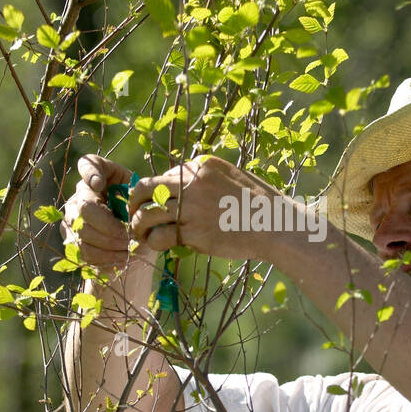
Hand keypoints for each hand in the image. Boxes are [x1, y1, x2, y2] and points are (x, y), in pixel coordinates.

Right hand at [60, 154, 153, 272]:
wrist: (137, 240)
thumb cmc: (141, 213)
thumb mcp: (145, 200)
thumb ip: (138, 199)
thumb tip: (129, 211)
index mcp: (100, 177)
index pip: (88, 165)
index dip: (90, 173)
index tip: (99, 184)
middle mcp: (80, 195)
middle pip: (85, 208)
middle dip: (109, 226)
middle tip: (129, 236)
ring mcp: (72, 218)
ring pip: (83, 233)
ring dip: (109, 244)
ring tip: (129, 248)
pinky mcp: (72, 240)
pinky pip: (84, 251)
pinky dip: (105, 257)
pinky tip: (122, 257)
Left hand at [126, 155, 280, 260]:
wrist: (276, 226)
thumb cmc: (260, 205)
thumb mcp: (233, 177)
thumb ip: (207, 180)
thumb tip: (183, 188)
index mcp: (202, 166)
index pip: (165, 176)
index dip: (156, 192)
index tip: (154, 204)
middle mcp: (193, 182)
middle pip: (147, 188)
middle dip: (134, 202)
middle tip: (134, 215)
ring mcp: (192, 207)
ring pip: (147, 213)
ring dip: (138, 225)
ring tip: (140, 234)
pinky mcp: (194, 232)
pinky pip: (160, 236)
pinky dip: (153, 242)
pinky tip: (155, 245)